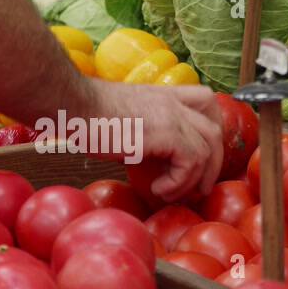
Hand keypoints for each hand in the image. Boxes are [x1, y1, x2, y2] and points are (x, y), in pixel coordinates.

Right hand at [89, 81, 223, 201]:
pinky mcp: (166, 133)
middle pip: (214, 130)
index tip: (202, 154)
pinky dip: (178, 182)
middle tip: (199, 187)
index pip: (206, 101)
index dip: (211, 128)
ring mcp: (172, 116)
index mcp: (164, 95)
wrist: (73, 104)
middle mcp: (173, 102)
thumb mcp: (123, 119)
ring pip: (206, 150)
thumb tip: (141, 155)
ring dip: (192, 180)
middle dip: (213, 163)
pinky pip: (190, 162)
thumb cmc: (85, 114)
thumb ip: (141, 131)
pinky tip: (158, 189)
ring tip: (169, 193)